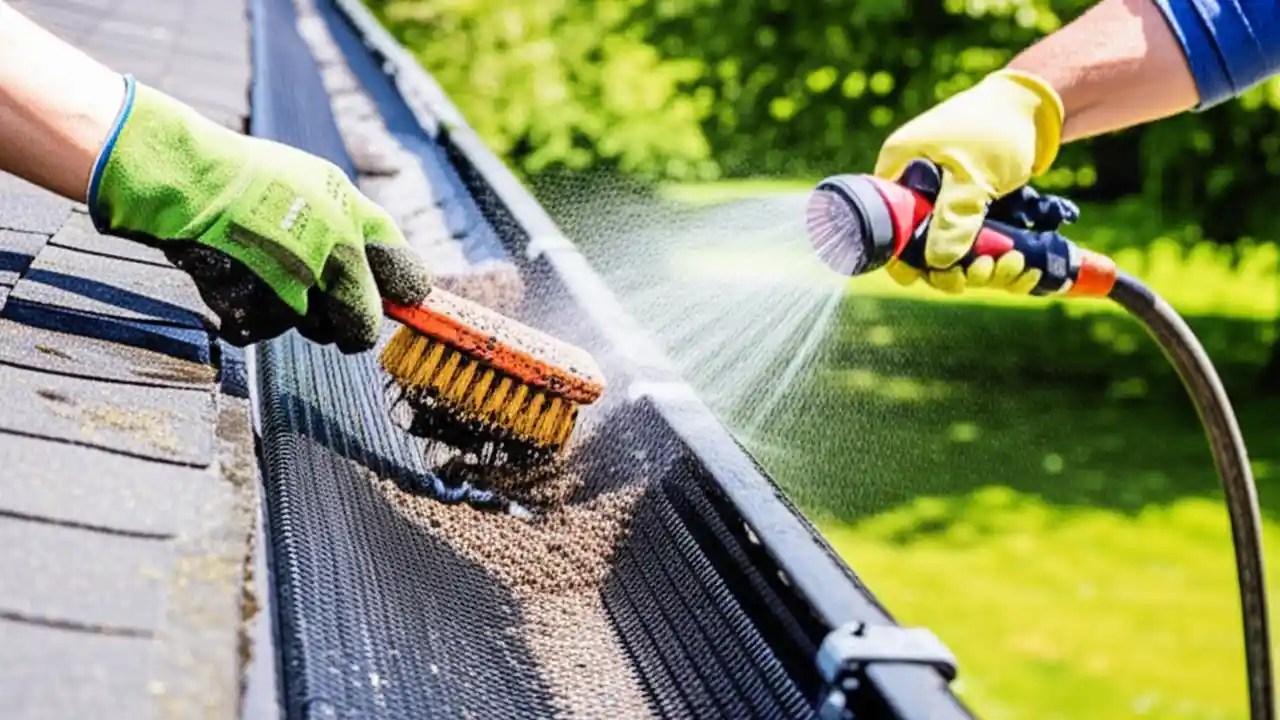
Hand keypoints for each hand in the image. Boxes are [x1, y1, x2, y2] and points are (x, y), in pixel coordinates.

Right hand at [89, 77, 431, 351]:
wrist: (188, 182)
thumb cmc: (256, 179)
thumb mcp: (326, 184)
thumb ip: (365, 228)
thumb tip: (403, 276)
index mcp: (357, 226)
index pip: (408, 279)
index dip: (407, 293)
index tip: (403, 298)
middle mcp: (332, 262)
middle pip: (362, 327)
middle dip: (351, 324)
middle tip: (332, 308)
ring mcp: (292, 293)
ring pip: (311, 329)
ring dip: (296, 313)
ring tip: (267, 268)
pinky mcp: (253, 316)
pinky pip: (265, 330)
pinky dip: (253, 314)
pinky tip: (238, 278)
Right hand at [874, 69, 1063, 293]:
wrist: (1037, 104)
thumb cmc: (997, 128)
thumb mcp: (973, 173)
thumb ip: (953, 217)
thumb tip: (937, 265)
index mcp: (899, 169)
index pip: (887, 227)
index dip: (905, 261)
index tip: (934, 277)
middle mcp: (916, 187)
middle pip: (921, 248)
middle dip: (955, 269)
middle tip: (986, 271)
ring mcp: (944, 198)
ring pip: (954, 251)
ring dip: (984, 268)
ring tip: (1017, 264)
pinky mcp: (971, 206)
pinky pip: (976, 244)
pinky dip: (998, 259)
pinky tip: (1025, 268)